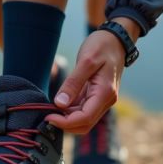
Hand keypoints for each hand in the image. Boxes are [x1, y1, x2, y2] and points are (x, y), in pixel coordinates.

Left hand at [45, 17, 139, 133]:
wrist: (116, 39)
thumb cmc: (102, 46)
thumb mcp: (86, 61)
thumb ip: (73, 83)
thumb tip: (59, 103)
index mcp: (105, 93)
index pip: (84, 119)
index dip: (65, 122)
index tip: (48, 116)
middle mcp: (106, 101)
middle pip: (84, 124)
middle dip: (65, 124)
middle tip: (46, 114)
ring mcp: (102, 99)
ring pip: (83, 119)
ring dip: (66, 117)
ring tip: (50, 107)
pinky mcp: (97, 96)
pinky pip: (82, 109)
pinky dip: (70, 110)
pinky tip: (58, 102)